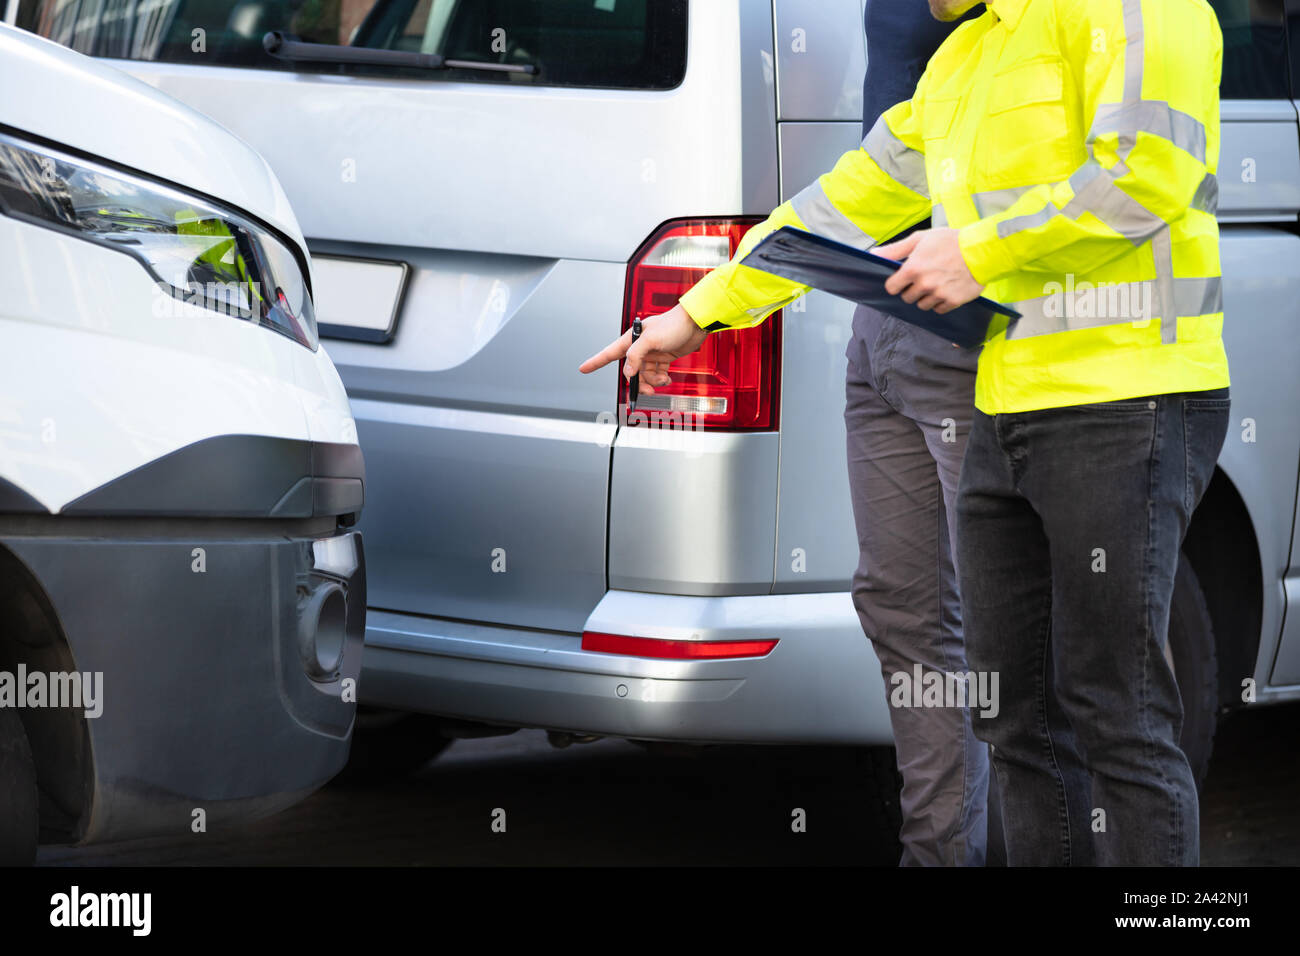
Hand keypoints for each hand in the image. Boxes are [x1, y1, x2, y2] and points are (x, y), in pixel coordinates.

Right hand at [578, 304, 708, 393]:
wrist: (695, 323)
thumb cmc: (673, 324)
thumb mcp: (651, 339)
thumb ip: (636, 355)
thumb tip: (628, 371)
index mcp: (631, 339)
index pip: (609, 353)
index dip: (595, 362)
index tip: (583, 369)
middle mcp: (639, 347)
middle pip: (630, 371)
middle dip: (637, 382)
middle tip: (645, 391)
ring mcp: (651, 354)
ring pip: (644, 375)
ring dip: (653, 381)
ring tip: (663, 380)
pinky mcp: (663, 358)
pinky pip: (656, 374)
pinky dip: (661, 379)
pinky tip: (667, 378)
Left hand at [875, 228, 983, 313]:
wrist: (982, 250)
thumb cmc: (951, 241)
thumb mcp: (920, 239)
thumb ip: (895, 250)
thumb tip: (874, 255)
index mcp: (913, 268)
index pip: (892, 288)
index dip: (896, 284)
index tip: (902, 280)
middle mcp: (924, 284)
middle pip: (907, 298)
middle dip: (912, 290)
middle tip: (924, 278)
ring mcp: (938, 294)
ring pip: (922, 305)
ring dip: (926, 297)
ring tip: (937, 282)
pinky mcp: (952, 301)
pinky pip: (939, 309)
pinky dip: (940, 302)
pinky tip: (946, 289)